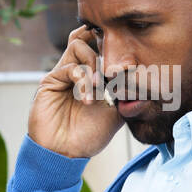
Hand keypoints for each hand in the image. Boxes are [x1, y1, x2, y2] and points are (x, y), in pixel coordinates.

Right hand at [27, 23, 119, 158]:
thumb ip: (124, 94)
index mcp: (91, 77)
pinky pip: (70, 67)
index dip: (112, 46)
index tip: (128, 56)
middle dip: (102, 42)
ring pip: (78, 45)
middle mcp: (76, 72)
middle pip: (85, 37)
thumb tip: (141, 77)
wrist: (65, 154)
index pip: (98, 48)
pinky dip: (83, 80)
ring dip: (94, 62)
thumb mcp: (116, 113)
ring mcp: (62, 75)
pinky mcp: (50, 81)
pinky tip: (87, 99)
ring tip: (99, 87)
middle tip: (113, 60)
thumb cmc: (89, 136)